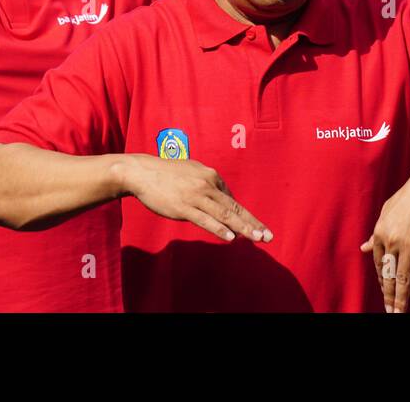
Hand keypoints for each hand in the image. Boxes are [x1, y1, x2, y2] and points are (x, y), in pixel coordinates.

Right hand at [117, 154, 271, 243]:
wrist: (142, 172)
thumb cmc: (166, 173)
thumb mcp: (192, 172)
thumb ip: (208, 183)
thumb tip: (221, 196)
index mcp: (211, 176)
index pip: (231, 200)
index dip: (244, 217)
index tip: (256, 228)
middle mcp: (207, 184)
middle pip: (234, 207)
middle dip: (253, 223)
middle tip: (268, 235)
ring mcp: (196, 196)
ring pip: (224, 215)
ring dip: (242, 228)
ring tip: (256, 238)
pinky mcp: (184, 207)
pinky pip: (205, 220)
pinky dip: (219, 229)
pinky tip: (230, 238)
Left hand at [360, 160, 409, 312]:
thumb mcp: (387, 212)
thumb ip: (376, 233)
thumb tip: (363, 248)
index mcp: (380, 232)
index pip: (379, 264)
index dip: (383, 281)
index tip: (386, 293)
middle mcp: (391, 241)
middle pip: (390, 275)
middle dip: (390, 296)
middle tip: (390, 312)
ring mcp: (408, 245)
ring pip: (404, 278)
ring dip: (402, 299)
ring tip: (401, 313)